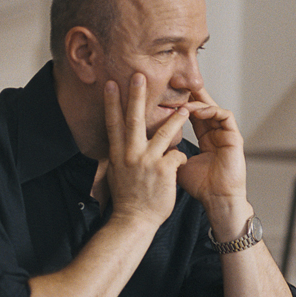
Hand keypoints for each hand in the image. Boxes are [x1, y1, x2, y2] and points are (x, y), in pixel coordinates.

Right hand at [104, 74, 188, 227]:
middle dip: (136, 96)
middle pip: (133, 120)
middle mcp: (130, 154)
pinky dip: (181, 156)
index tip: (111, 84)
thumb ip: (119, 156)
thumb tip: (118, 144)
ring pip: (163, 134)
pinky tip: (180, 163)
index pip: (113, 123)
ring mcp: (147, 161)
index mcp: (117, 154)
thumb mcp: (116, 173)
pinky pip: (178, 155)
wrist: (134, 220)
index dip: (112, 103)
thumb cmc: (128, 198)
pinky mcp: (163, 170)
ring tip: (184, 108)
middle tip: (138, 76)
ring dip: (174, 120)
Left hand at [176, 87, 247, 222]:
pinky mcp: (235, 137)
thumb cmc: (199, 186)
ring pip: (213, 107)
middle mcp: (216, 133)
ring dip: (198, 101)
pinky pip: (224, 116)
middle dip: (189, 93)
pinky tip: (196, 109)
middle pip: (203, 106)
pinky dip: (211, 110)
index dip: (179, 103)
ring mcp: (226, 134)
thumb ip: (167, 149)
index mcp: (205, 138)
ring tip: (182, 98)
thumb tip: (147, 139)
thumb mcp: (177, 163)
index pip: (191, 114)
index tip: (164, 93)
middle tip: (173, 81)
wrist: (217, 200)